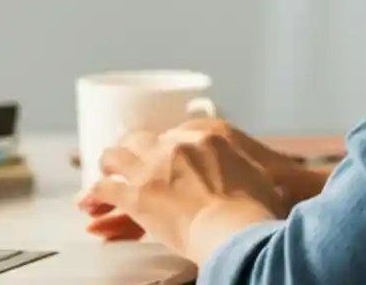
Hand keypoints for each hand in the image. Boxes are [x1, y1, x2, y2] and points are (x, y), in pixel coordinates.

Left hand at [77, 127, 286, 264]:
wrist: (237, 229)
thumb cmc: (257, 211)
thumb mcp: (261, 176)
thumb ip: (248, 168)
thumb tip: (275, 175)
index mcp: (207, 135)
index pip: (175, 136)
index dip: (164, 149)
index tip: (162, 157)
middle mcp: (176, 143)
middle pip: (142, 139)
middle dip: (134, 151)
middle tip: (128, 163)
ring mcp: (153, 166)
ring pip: (117, 155)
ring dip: (109, 165)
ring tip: (103, 176)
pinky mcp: (136, 192)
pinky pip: (106, 187)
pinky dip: (96, 195)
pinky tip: (89, 203)